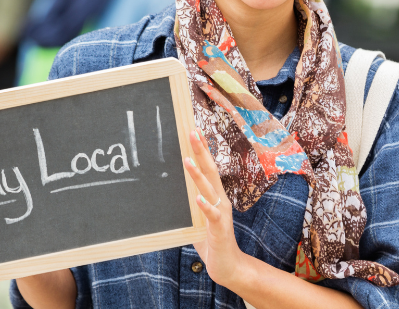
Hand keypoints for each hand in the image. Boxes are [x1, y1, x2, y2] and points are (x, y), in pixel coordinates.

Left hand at [183, 128, 246, 287]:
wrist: (228, 266)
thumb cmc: (210, 241)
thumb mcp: (195, 218)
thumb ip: (188, 203)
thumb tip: (170, 190)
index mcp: (214, 196)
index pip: (208, 168)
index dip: (201, 149)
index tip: (193, 130)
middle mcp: (219, 200)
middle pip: (210, 171)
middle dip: (201, 151)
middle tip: (192, 132)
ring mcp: (221, 214)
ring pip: (209, 189)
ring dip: (198, 175)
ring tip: (187, 160)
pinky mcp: (219, 229)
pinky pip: (212, 216)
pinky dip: (205, 206)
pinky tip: (198, 198)